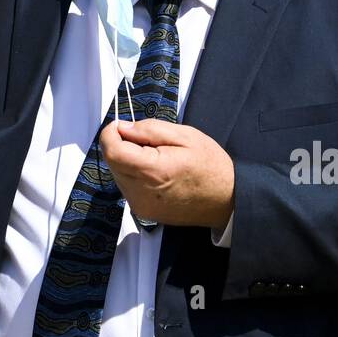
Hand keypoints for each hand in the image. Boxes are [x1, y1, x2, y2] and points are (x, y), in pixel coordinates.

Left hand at [99, 117, 234, 229]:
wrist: (226, 200)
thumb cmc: (210, 166)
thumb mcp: (185, 135)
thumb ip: (149, 129)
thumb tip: (123, 127)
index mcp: (153, 171)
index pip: (113, 151)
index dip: (111, 133)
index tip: (121, 124)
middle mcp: (142, 192)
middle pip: (112, 162)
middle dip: (122, 145)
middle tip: (146, 140)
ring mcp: (141, 206)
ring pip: (117, 174)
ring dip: (128, 161)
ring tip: (156, 158)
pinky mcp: (142, 212)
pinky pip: (126, 186)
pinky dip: (134, 174)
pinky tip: (155, 172)